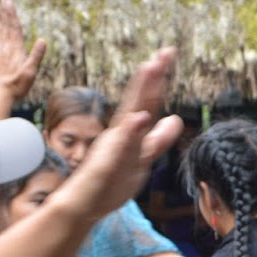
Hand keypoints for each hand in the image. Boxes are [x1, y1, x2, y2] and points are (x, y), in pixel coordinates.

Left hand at [0, 0, 46, 98]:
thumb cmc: (17, 85)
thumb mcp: (31, 72)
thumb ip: (36, 56)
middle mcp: (6, 48)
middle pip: (5, 26)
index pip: (14, 28)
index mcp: (16, 49)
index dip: (12, 14)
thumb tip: (43, 40)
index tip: (8, 1)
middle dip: (4, 12)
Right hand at [63, 49, 182, 217]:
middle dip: (154, 76)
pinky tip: (140, 118)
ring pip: (130, 116)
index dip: (160, 79)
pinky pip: (120, 148)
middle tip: (167, 51)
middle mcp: (121, 134)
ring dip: (141, 92)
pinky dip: (130, 132)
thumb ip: (158, 140)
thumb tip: (175, 120)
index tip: (169, 52)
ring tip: (151, 68)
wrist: (81, 206)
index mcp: (130, 132)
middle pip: (141, 101)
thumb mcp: (142, 159)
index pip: (148, 101)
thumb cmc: (109, 183)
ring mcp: (112, 147)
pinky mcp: (105, 165)